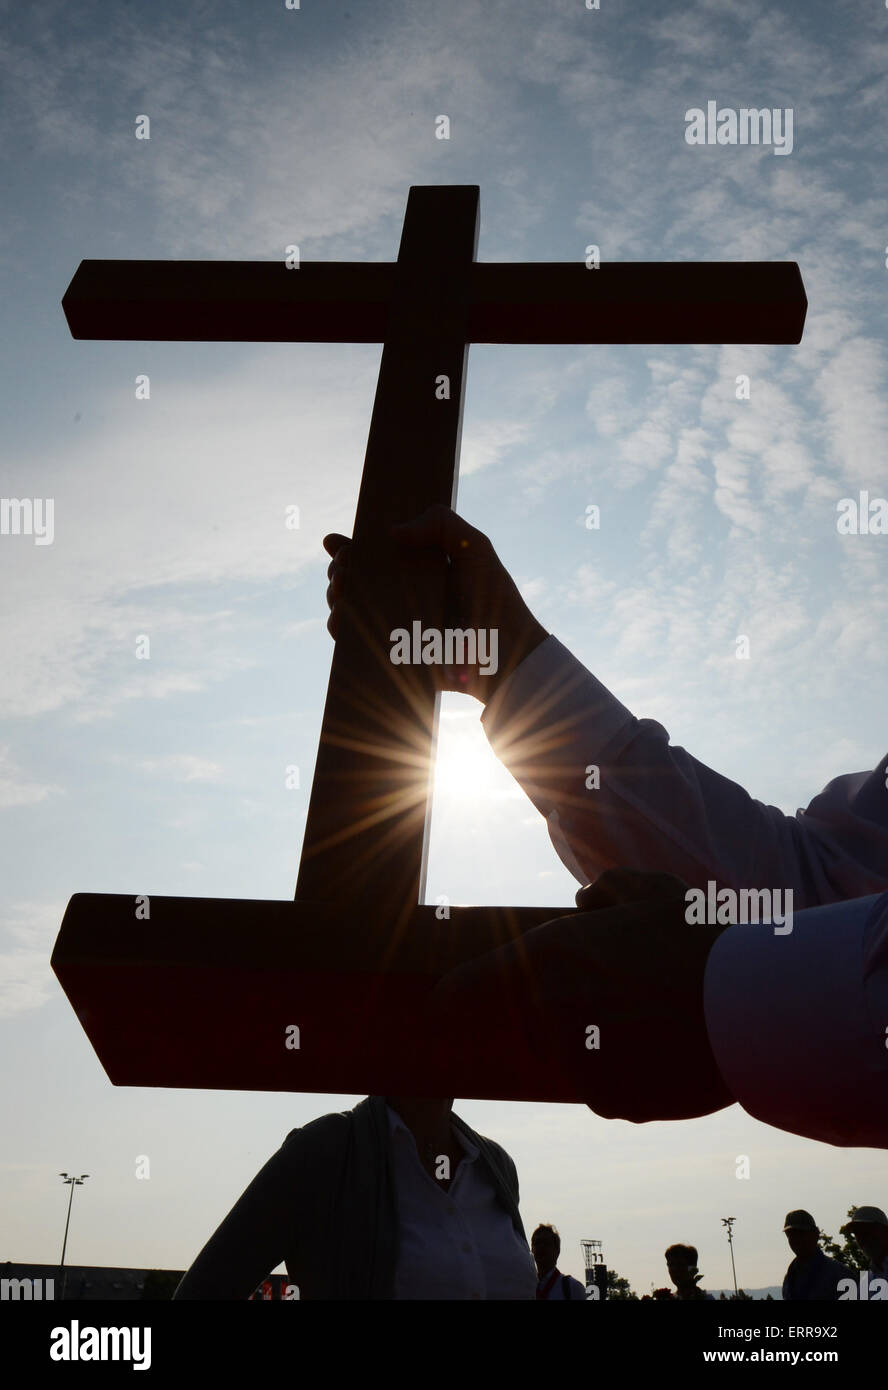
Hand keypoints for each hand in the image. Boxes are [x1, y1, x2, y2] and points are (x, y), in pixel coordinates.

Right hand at [323, 504, 547, 702]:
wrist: (502, 653)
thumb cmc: (494, 600)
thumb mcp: (473, 547)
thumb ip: (441, 523)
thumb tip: (392, 531)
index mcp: (417, 567)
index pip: (375, 551)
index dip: (350, 544)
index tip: (333, 541)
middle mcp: (400, 593)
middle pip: (353, 575)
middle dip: (340, 565)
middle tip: (345, 562)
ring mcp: (392, 622)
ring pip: (346, 604)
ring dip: (335, 591)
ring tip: (344, 584)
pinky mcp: (389, 651)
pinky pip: (352, 640)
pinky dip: (339, 625)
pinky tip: (341, 614)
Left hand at [428, 868, 732, 1121]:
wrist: (750, 1007)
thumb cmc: (699, 940)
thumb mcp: (651, 891)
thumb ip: (608, 888)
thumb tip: (587, 900)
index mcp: (549, 956)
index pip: (472, 983)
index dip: (452, 994)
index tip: (436, 1005)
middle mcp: (550, 1011)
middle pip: (530, 1020)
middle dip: (559, 1009)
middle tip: (616, 995)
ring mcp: (577, 1061)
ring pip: (571, 1054)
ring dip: (596, 1041)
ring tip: (652, 1020)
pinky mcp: (609, 1100)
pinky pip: (604, 1086)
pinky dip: (626, 1072)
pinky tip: (665, 1049)